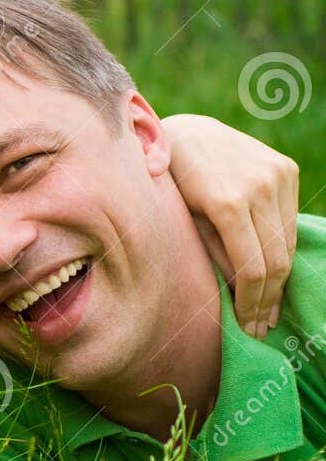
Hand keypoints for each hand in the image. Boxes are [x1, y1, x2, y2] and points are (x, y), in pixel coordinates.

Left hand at [164, 113, 298, 338]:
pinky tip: (272, 273)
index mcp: (227, 202)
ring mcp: (276, 174)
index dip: (252, 303)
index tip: (247, 326)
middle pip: (276, 259)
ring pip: (287, 242)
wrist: (183, 134)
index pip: (253, 267)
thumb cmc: (170, 184)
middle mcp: (258, 186)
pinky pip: (289, 220)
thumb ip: (213, 255)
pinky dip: (283, 249)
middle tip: (260, 327)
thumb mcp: (182, 222)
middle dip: (268, 299)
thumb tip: (238, 294)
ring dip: (280, 279)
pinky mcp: (285, 168)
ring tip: (268, 308)